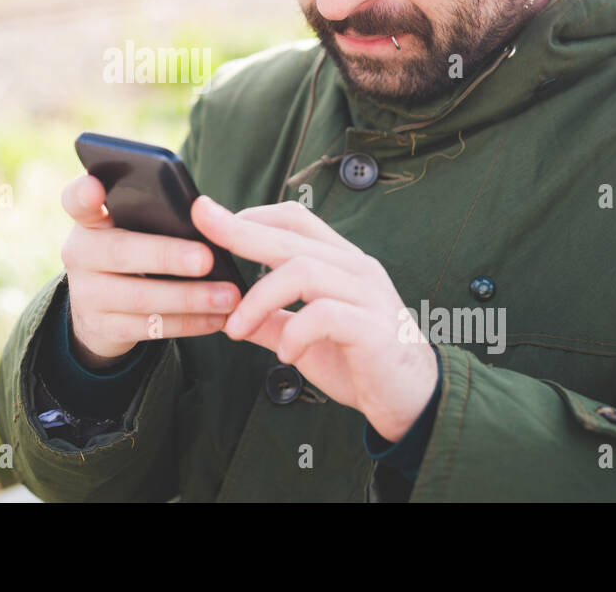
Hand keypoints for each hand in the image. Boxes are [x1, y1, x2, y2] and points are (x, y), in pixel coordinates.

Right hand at [58, 174, 242, 370]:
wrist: (102, 306)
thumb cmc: (134, 248)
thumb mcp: (132, 227)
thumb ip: (153, 214)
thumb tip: (208, 216)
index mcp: (89, 219)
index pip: (76, 199)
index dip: (83, 192)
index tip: (95, 187)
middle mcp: (78, 254)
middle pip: (119, 252)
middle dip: (166, 256)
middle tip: (207, 258)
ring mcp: (86, 294)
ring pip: (139, 297)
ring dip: (189, 298)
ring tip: (228, 295)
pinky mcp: (102, 328)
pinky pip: (149, 328)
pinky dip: (187, 323)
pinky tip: (216, 318)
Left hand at [190, 196, 437, 441]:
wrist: (413, 401)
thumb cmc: (359, 362)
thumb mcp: (302, 338)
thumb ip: (268, 320)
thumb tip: (222, 310)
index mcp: (340, 262)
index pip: (296, 219)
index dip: (253, 214)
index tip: (212, 219)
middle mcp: (356, 268)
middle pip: (290, 237)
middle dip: (240, 231)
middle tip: (203, 226)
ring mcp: (367, 294)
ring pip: (303, 270)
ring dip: (259, 298)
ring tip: (236, 328)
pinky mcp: (374, 327)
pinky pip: (324, 315)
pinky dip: (295, 332)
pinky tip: (285, 353)